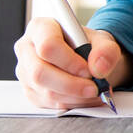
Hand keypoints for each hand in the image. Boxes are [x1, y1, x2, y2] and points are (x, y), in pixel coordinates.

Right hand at [14, 19, 132, 108]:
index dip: (70, 62)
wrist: (86, 57)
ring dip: (76, 97)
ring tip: (95, 92)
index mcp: (40, 27)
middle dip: (72, 85)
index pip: (48, 46)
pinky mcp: (31, 91)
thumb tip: (99, 68)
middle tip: (94, 88)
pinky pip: (49, 104)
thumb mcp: (103, 40)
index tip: (89, 71)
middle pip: (40, 73)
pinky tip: (85, 98)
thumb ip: (106, 50)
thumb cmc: (88, 45)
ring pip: (46, 92)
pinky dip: (72, 104)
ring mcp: (26, 72)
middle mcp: (27, 49)